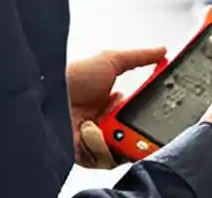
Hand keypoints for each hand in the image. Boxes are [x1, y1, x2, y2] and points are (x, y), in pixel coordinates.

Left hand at [67, 47, 166, 168]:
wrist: (48, 94)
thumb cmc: (75, 75)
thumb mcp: (111, 60)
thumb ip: (140, 57)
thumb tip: (163, 50)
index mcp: (113, 104)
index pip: (140, 116)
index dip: (149, 117)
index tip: (157, 114)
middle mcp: (106, 123)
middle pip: (135, 136)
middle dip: (137, 132)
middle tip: (131, 122)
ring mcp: (96, 140)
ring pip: (123, 150)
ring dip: (116, 136)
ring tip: (106, 123)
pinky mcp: (86, 155)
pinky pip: (105, 160)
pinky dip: (101, 146)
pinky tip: (90, 130)